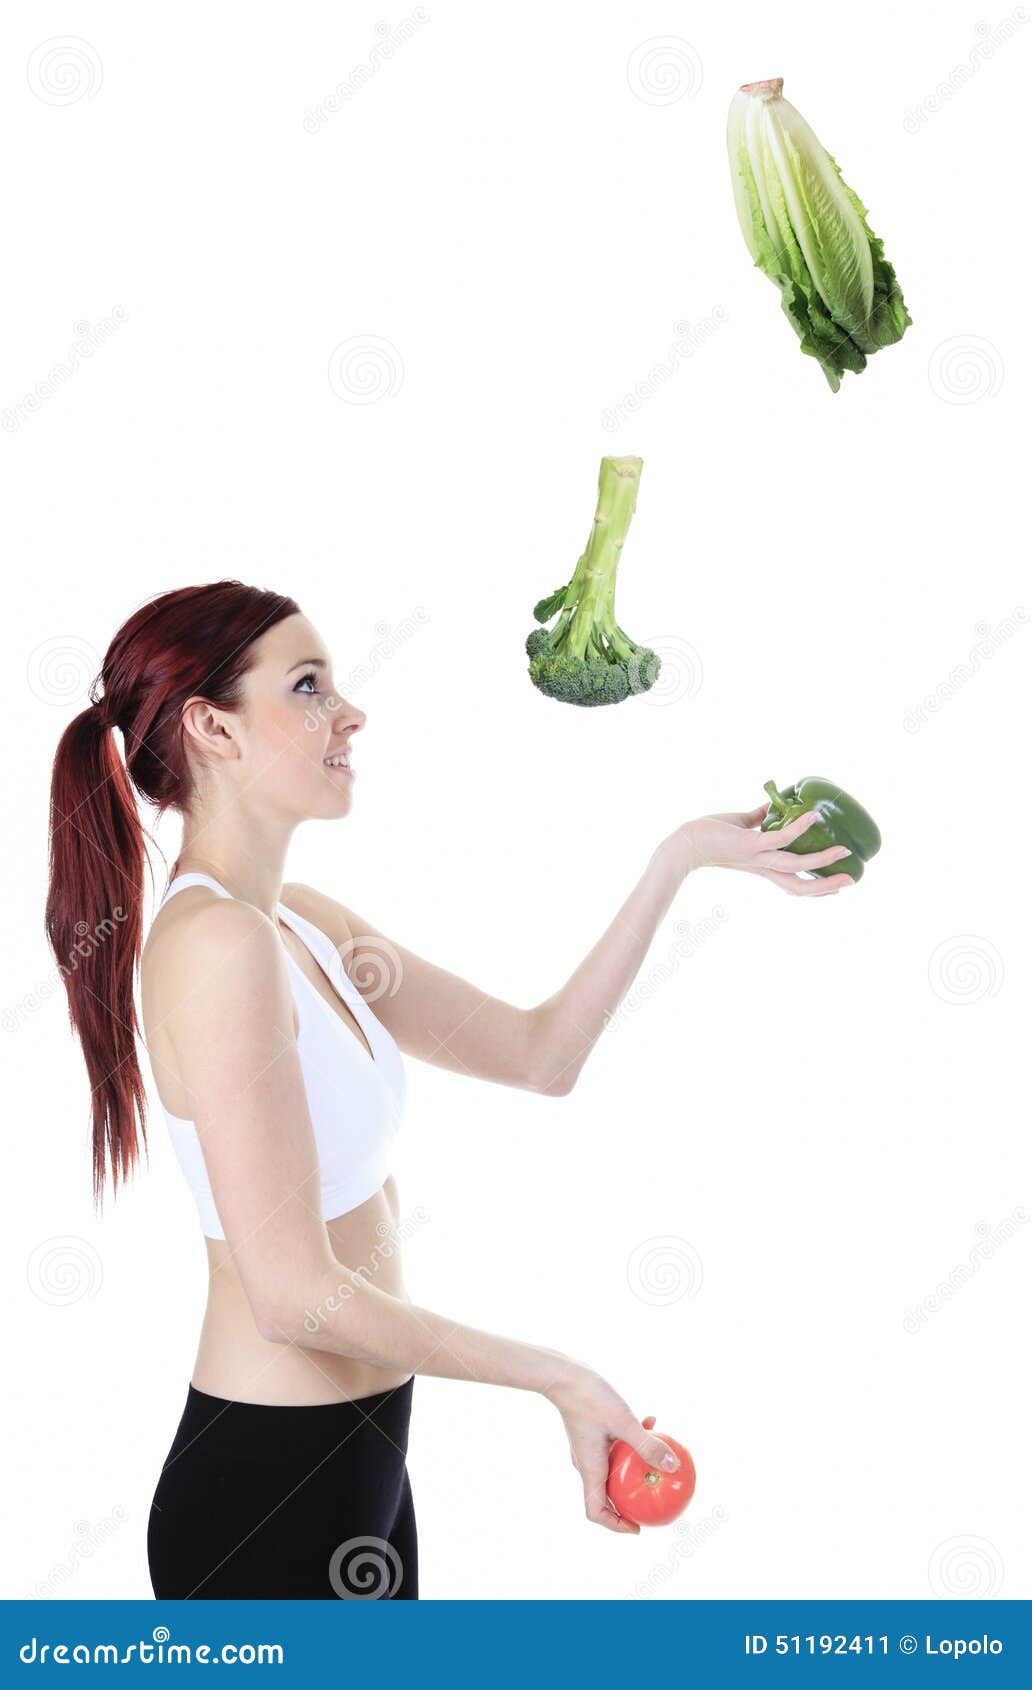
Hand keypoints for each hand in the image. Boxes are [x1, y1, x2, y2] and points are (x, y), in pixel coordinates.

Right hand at [544, 1363, 680, 1533]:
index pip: (596, 1512)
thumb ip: (648, 1445)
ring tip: (658, 1454)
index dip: (616, 1525)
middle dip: (630, 1499)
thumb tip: (672, 1467)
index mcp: (591, 1469)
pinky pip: (614, 1446)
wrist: (564, 1375)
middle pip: (606, 1494)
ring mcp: (588, 1448)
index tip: (637, 1527)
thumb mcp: (624, 1423)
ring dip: (635, 1465)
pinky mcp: (591, 1432)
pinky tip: (650, 1422)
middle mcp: (587, 1463)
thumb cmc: (590, 1399)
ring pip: (613, 1468)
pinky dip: (631, 1442)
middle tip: (652, 1496)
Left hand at [662, 803, 854, 896]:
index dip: (816, 887)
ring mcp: (758, 857)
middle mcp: (763, 867)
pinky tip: (812, 817)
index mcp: (764, 866)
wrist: (684, 842)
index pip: (794, 883)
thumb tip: (771, 807)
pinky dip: (799, 828)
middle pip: (800, 885)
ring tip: (844, 849)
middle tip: (852, 880)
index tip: (838, 887)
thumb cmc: (709, 834)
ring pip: (796, 865)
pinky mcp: (750, 845)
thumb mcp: (740, 827)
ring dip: (822, 860)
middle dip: (826, 886)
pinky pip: (780, 837)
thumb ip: (757, 819)